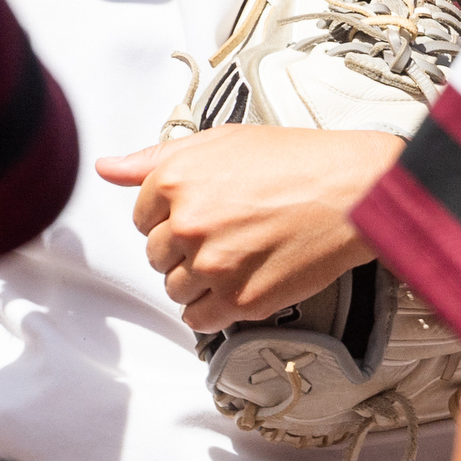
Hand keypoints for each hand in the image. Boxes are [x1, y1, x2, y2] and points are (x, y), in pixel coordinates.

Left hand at [97, 128, 403, 331]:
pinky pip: (200, 319)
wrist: (353, 190)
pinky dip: (211, 310)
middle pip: (155, 256)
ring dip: (197, 280)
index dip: (171, 216)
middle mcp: (187, 224)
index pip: (141, 217)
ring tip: (235, 257)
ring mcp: (213, 265)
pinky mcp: (241, 300)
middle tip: (223, 234)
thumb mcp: (219, 141)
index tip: (200, 214)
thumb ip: (154, 159)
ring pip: (175, 289)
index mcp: (174, 180)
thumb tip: (107, 167)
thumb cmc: (296, 160)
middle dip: (182, 249)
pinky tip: (236, 285)